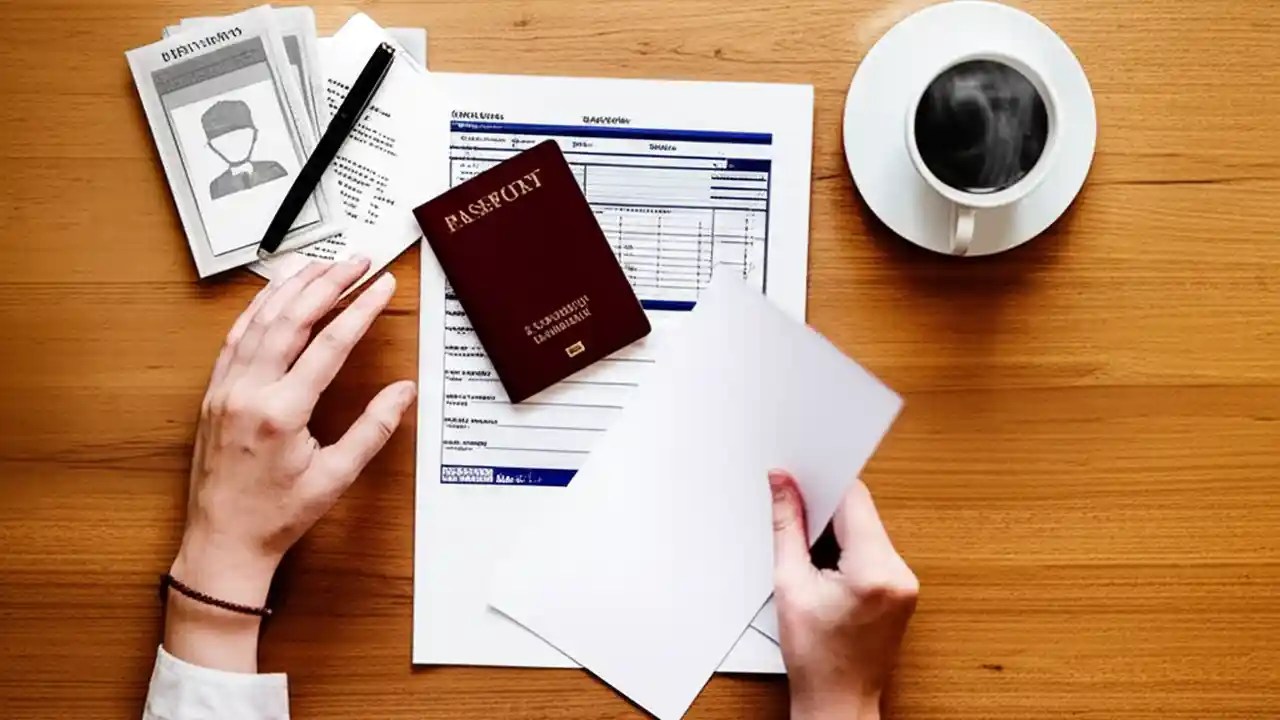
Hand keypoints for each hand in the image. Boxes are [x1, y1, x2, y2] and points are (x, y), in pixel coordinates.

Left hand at [166, 257, 416, 671]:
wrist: (222, 542)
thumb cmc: (277, 517)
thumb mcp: (335, 478)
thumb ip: (373, 430)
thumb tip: (404, 392)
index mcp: (281, 412)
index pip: (328, 344)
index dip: (359, 309)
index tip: (380, 285)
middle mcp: (248, 392)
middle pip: (291, 319)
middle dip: (327, 284)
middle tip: (356, 262)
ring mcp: (225, 390)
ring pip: (259, 321)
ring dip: (291, 288)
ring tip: (321, 265)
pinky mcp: (214, 394)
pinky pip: (236, 338)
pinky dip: (258, 310)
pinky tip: (275, 295)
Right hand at [769, 470, 918, 719]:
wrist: (838, 701)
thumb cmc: (816, 658)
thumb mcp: (789, 584)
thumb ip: (787, 526)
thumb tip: (783, 485)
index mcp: (874, 570)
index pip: (854, 499)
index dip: (823, 484)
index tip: (799, 482)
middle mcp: (899, 573)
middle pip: (863, 513)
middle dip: (827, 513)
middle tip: (800, 536)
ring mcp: (906, 581)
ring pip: (868, 529)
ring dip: (838, 533)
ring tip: (815, 567)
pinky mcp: (903, 588)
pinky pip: (875, 550)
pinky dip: (850, 551)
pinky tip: (829, 576)